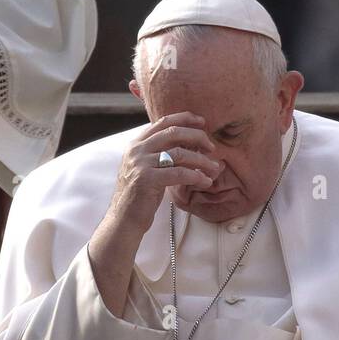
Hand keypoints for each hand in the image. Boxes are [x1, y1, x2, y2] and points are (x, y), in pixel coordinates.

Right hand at [108, 112, 220, 236]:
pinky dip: (196, 176)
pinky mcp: (147, 180)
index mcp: (137, 143)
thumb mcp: (148, 169)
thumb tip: (189, 144)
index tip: (202, 122)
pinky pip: (178, 173)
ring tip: (214, 168)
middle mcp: (137, 149)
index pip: (163, 122)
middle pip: (173, 132)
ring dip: (201, 160)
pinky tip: (205, 181)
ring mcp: (141, 163)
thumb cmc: (141, 197)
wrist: (124, 220)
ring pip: (179, 153)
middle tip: (212, 147)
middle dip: (197, 136)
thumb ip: (161, 154)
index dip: (185, 119)